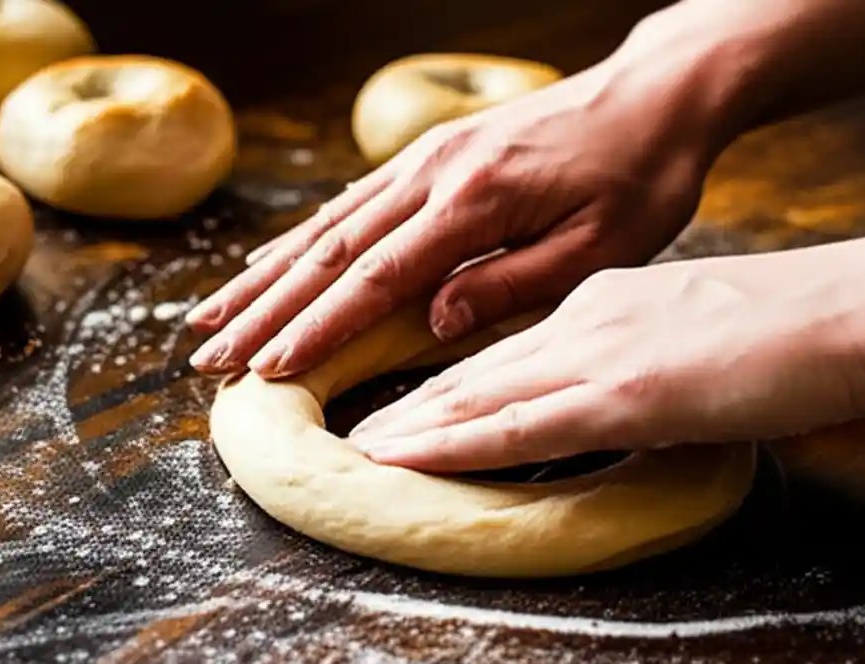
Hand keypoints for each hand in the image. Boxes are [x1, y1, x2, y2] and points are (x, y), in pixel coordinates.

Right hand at [187, 50, 738, 377]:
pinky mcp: (429, 155)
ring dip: (264, 275)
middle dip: (263, 310)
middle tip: (209, 357)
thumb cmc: (641, 176)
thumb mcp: (600, 247)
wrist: (654, 94)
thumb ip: (513, 284)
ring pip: (326, 225)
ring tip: (211, 315)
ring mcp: (424, 159)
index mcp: (474, 202)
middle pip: (330, 252)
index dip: (317, 329)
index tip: (266, 368)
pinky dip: (301, 236)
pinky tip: (269, 261)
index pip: (376, 278)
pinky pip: (350, 201)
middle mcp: (433, 173)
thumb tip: (435, 318)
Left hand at [346, 218, 864, 471]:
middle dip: (414, 403)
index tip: (410, 406)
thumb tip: (619, 397)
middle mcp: (585, 318)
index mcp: (604, 301)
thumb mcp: (697, 334)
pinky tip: (406, 454)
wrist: (859, 307)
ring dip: (415, 425)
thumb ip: (644, 363)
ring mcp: (599, 353)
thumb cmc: (795, 326)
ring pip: (481, 393)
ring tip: (360, 451)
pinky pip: (516, 422)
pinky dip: (453, 441)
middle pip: (480, 368)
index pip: (509, 349)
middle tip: (357, 430)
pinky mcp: (622, 392)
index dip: (453, 382)